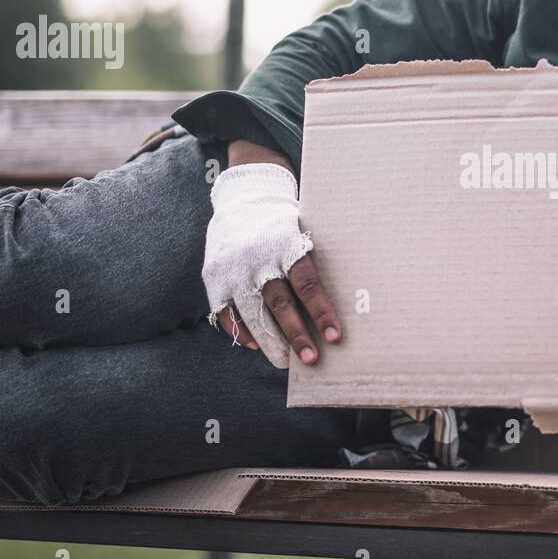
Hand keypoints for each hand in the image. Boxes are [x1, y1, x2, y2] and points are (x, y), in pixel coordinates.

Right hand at [202, 155, 342, 368]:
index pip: (307, 283)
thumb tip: (344, 299)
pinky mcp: (213, 278)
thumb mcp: (303, 231)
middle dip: (296, 335)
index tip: (334, 336)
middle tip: (311, 359)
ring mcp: (232, 269)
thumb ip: (313, 261)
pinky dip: (241, 331)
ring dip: (270, 341)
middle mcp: (257, 257)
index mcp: (285, 243)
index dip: (321, 312)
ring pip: (252, 313)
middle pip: (279, 303)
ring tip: (285, 361)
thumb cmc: (284, 222)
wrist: (242, 197)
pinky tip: (256, 344)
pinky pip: (226, 312)